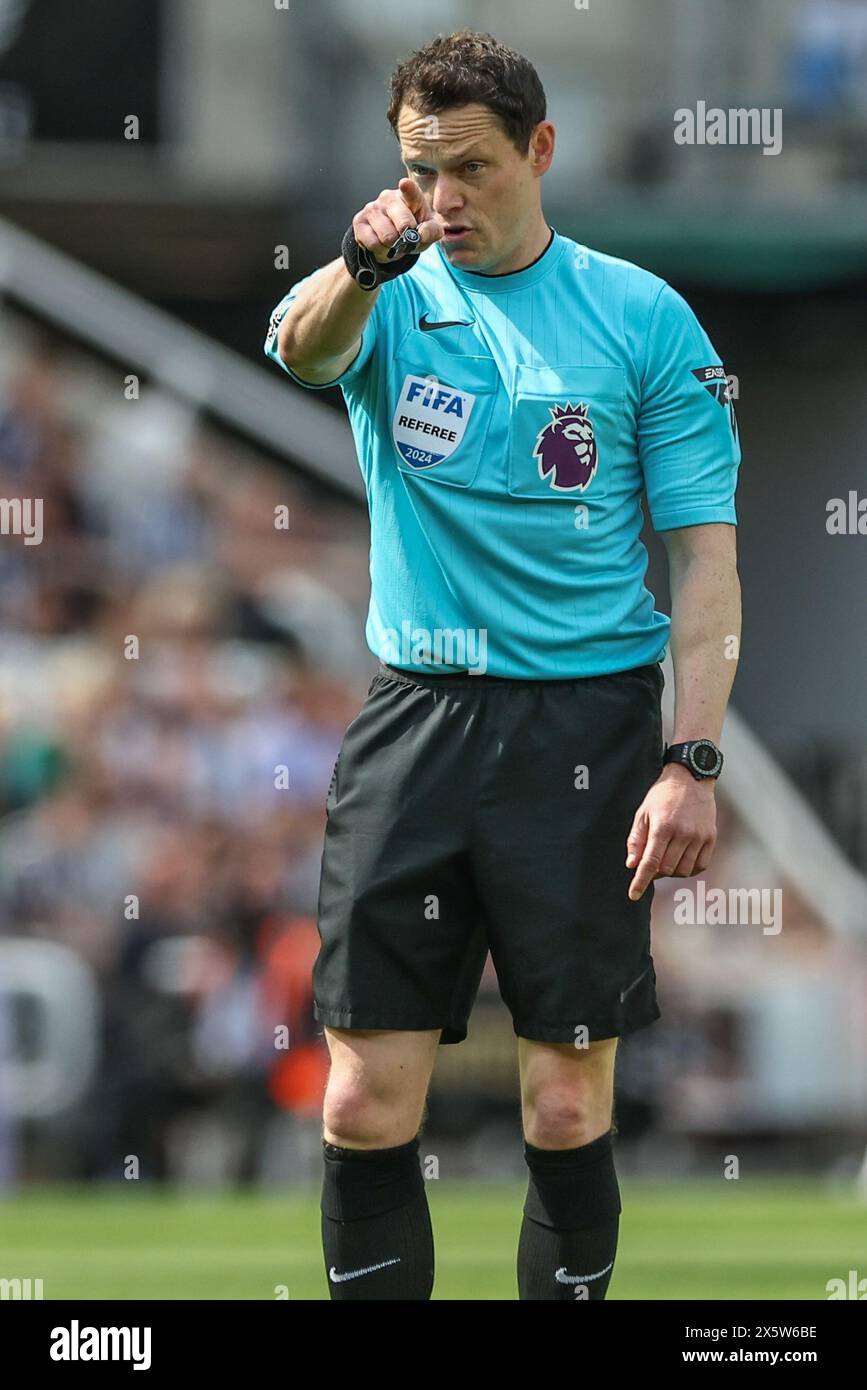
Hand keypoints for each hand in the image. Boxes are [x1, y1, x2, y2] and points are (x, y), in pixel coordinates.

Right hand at [352, 178, 442, 264]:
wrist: (391, 242)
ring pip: (387, 237)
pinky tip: (381, 242)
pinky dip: (380, 249)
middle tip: (407, 238)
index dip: (407, 187)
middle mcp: (389, 197)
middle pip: (403, 224)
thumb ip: (432, 231)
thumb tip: (420, 234)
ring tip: (393, 241)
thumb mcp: (428, 232)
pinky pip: (373, 243)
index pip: (410, 190)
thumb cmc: (412, 231)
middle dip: (408, 238)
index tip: (404, 184)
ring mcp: (372, 208)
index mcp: (409, 196)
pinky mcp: (359, 221)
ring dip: (393, 246)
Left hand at [625, 764, 716, 900]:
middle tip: (651, 863)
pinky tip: (681, 860)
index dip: (640, 881)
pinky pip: (701, 865)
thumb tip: (632, 864)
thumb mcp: (643, 813)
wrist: (691, 778)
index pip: (650, 862)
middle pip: (666, 869)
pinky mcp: (711, 837)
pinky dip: (689, 869)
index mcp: (662, 826)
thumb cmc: (662, 796)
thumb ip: (637, 840)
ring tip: (666, 858)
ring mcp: (699, 836)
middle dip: (655, 872)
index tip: (633, 895)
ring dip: (671, 871)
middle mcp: (683, 833)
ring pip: (684, 870)